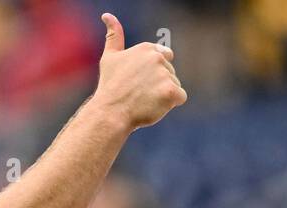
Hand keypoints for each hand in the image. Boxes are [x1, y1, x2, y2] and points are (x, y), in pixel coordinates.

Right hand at [92, 12, 186, 130]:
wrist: (109, 113)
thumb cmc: (109, 87)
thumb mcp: (110, 58)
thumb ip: (113, 36)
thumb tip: (107, 15)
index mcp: (147, 49)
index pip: (165, 58)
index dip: (153, 73)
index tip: (138, 81)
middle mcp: (157, 58)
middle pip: (170, 73)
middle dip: (158, 85)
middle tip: (137, 93)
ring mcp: (165, 74)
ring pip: (174, 85)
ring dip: (162, 95)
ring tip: (143, 101)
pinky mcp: (171, 91)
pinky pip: (180, 97)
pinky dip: (169, 104)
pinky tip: (152, 105)